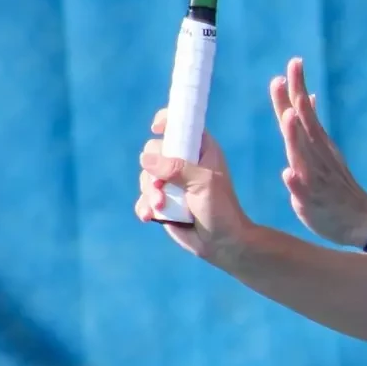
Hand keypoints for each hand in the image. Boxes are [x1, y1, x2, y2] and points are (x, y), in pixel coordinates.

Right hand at [136, 111, 254, 261]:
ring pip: (146, 176)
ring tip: (160, 208)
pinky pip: (144, 197)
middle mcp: (185, 162)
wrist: (222, 243)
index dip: (167, 122)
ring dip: (149, 193)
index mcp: (201, 150)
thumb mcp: (203, 183)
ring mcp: (172, 182)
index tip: (156, 128)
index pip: (181, 126)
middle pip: (154, 152)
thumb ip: (176, 168)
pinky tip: (148, 217)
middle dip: (153, 173)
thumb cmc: (221, 209)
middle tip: (162, 189)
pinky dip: (144, 206)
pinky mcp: (164, 201)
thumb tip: (145, 158)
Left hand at [271, 56, 366, 246]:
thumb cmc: (336, 188)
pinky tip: (287, 174)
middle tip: (291, 71)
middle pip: (303, 124)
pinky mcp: (313, 202)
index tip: (294, 62)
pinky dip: (295, 183)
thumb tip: (307, 96)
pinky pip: (303, 191)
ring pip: (303, 154)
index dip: (297, 88)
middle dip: (296, 98)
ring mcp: (316, 178)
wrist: (362, 222)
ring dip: (296, 136)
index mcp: (317, 146)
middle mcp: (316, 157)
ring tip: (289, 116)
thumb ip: (310, 126)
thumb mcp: (324, 151)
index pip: (303, 112)